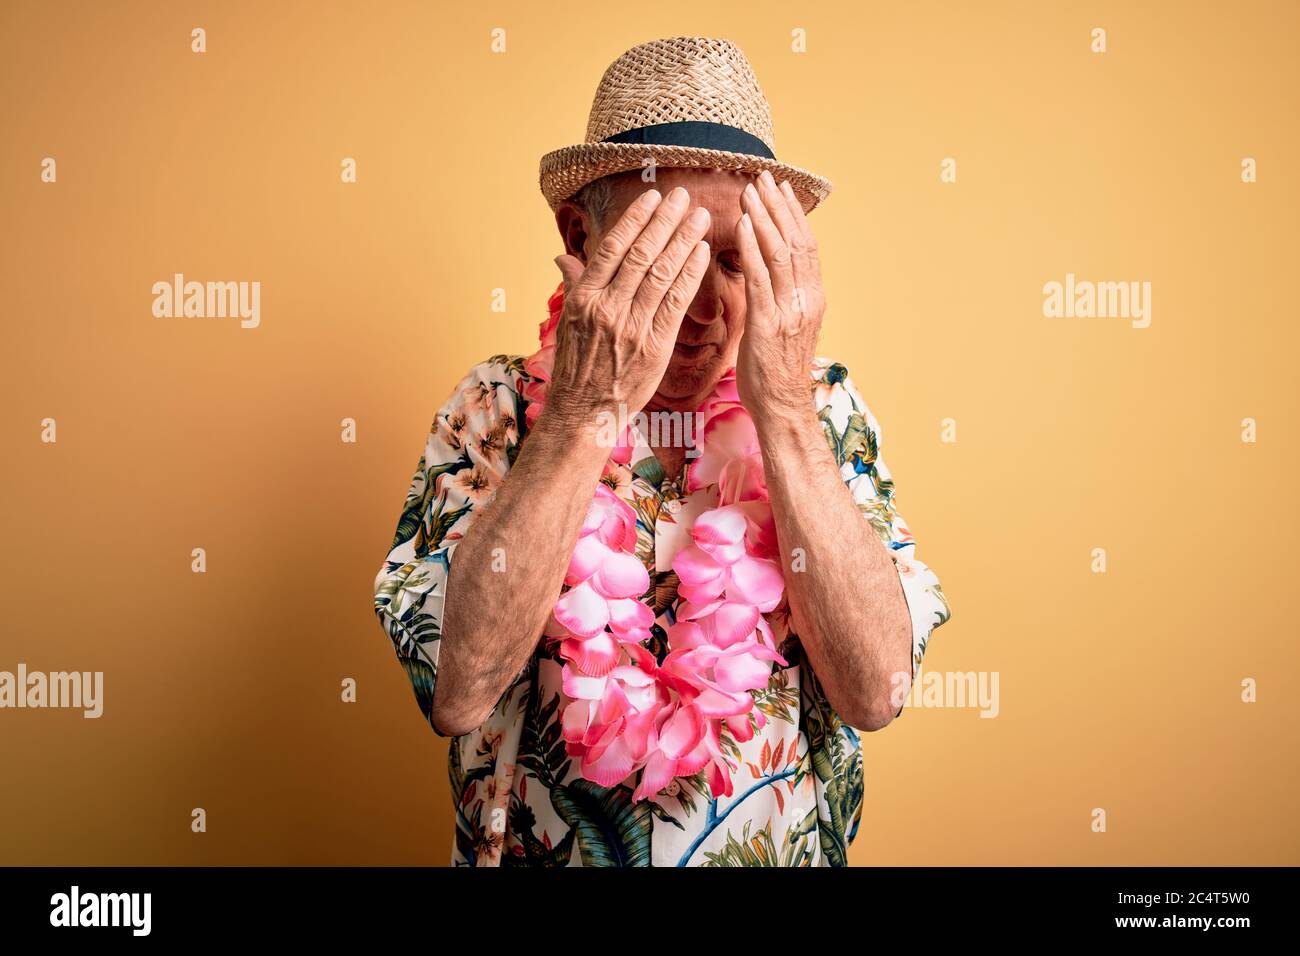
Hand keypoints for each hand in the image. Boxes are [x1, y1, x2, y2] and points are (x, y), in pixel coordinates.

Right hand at [547, 185, 711, 420]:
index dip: (635, 220)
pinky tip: (701, 252)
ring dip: (683, 240)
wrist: (585, 412)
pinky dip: (690, 273)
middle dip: (665, 221)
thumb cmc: (577, 367)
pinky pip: (676, 302)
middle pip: (641, 254)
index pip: (612, 248)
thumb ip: (573, 286)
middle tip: (684, 195)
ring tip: (699, 216)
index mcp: (584, 298)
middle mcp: (608, 308)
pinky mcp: (655, 345)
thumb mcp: (568, 323)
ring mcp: (632, 326)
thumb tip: (562, 258)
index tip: (652, 197)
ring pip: (661, 273)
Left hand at [733, 170, 826, 417]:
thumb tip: (765, 271)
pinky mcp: (769, 323)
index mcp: (813, 297)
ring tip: (750, 192)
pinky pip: (761, 277)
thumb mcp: (785, 325)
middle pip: (796, 240)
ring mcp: (790, 310)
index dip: (793, 214)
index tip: (779, 188)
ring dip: (764, 218)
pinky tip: (741, 226)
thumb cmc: (776, 371)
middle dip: (778, 206)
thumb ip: (780, 295)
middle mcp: (807, 299)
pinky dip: (752, 247)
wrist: (783, 407)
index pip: (806, 244)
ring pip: (781, 252)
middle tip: (762, 177)